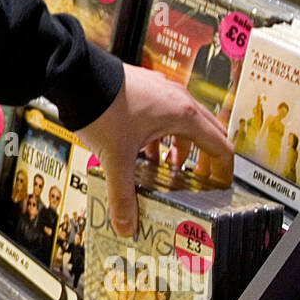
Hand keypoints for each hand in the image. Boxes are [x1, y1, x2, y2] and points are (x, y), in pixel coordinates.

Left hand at [76, 64, 232, 237]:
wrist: (76, 75)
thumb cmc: (103, 107)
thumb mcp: (116, 158)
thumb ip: (122, 195)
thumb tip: (126, 224)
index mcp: (183, 115)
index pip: (221, 146)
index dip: (223, 170)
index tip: (220, 186)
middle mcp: (177, 99)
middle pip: (206, 133)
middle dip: (204, 160)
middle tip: (198, 181)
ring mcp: (161, 91)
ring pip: (182, 124)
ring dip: (179, 147)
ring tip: (166, 168)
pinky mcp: (144, 88)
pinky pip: (162, 115)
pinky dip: (160, 135)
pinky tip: (142, 150)